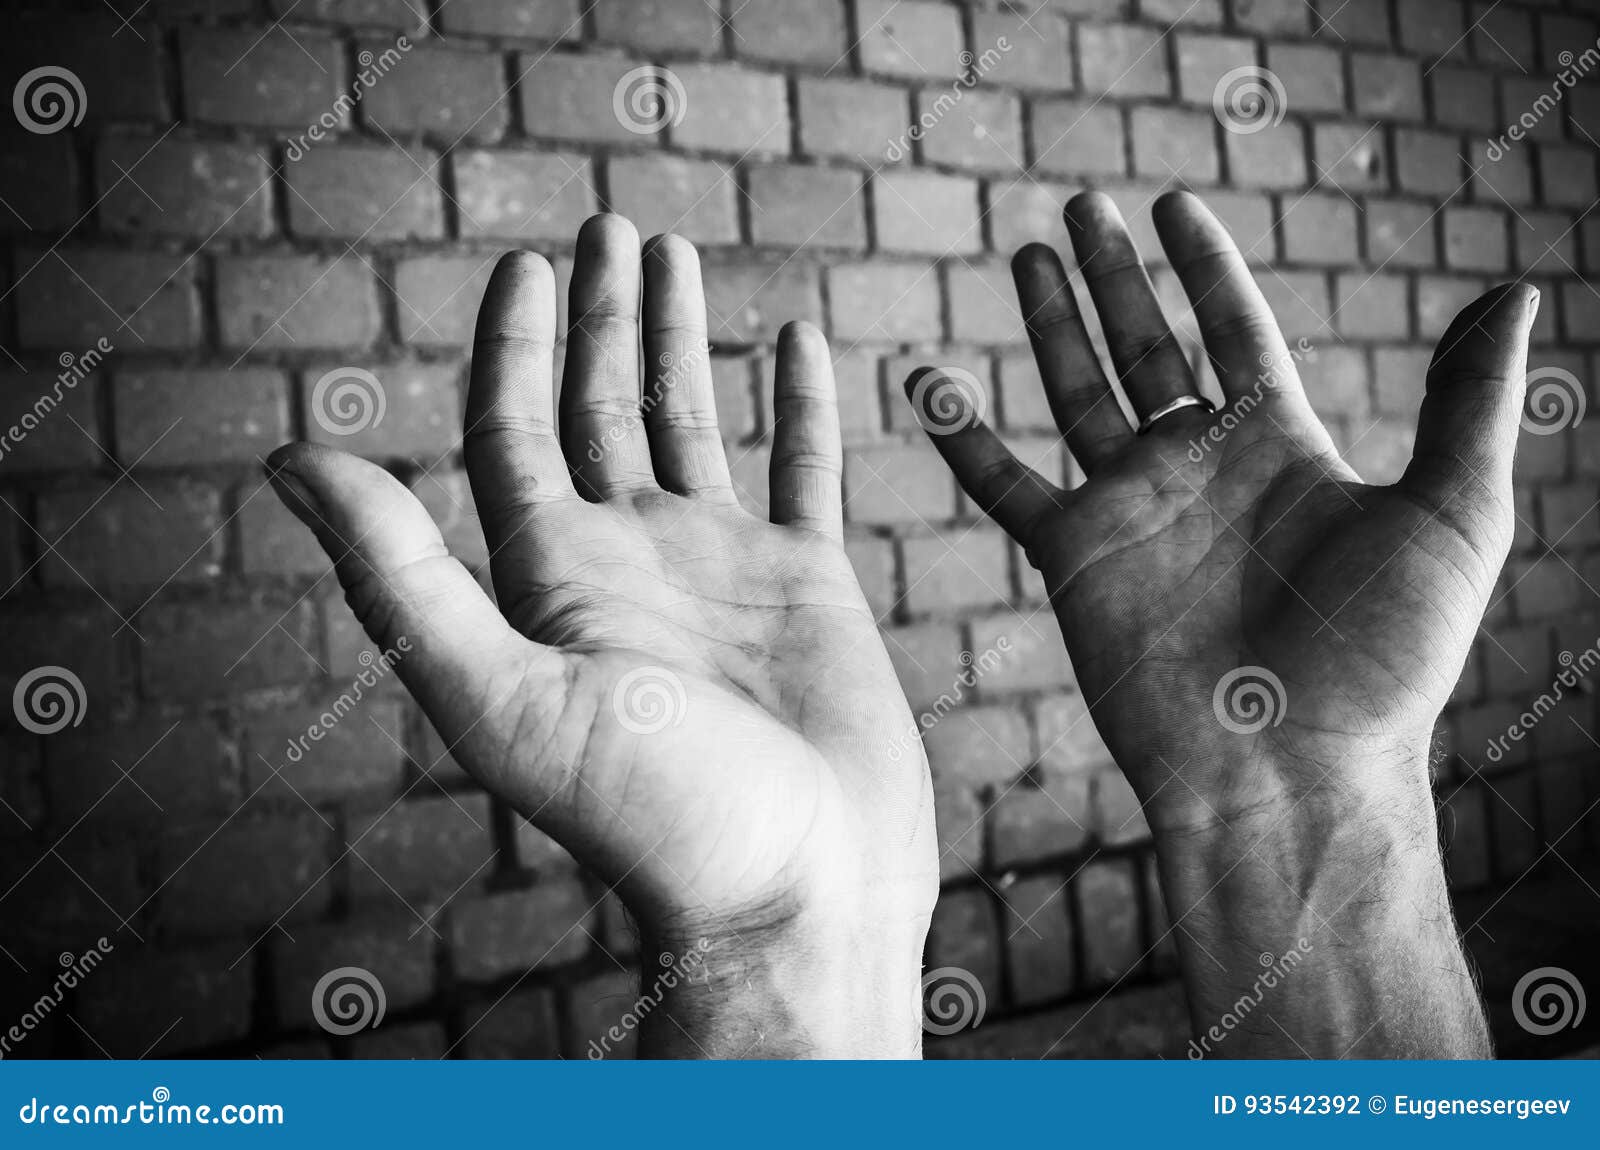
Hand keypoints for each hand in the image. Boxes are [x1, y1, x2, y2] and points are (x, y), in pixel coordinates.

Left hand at [267, 215, 935, 1057]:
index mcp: (555, 579)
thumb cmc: (657, 817)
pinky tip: (794, 341)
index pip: (519, 431)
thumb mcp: (508, 693)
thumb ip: (407, 576)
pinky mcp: (811, 586)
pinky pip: (805, 469)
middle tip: (612, 226)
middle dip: (604, 317)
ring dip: (684, 341)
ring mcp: (725, 570)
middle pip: (603, 410)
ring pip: (696, 424)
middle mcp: (633, 562)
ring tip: (681, 256)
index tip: (529, 262)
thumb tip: (292, 461)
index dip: (516, 345)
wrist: (797, 896)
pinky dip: (802, 406)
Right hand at [906, 191, 1530, 1056]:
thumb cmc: (1381, 661)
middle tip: (1083, 208)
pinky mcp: (1074, 558)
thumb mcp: (1449, 519)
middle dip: (1115, 277)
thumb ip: (1466, 403)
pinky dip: (962, 435)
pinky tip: (927, 382)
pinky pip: (1004, 482)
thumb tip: (1513, 289)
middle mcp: (1197, 469)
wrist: (1287, 770)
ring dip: (1049, 325)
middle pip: (1146, 346)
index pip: (1233, 331)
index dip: (1204, 266)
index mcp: (1277, 448)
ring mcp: (1130, 510)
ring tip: (1029, 253)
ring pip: (1075, 393)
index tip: (1176, 206)